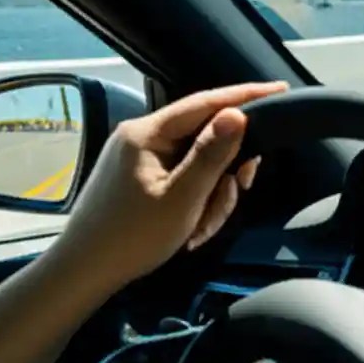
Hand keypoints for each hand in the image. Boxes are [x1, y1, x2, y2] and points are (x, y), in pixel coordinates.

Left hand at [49, 82, 288, 293]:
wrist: (83, 272)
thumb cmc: (131, 237)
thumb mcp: (181, 198)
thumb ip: (211, 155)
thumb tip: (238, 114)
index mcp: (147, 133)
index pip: (205, 102)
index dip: (245, 95)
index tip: (280, 89)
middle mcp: (142, 136)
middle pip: (205, 136)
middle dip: (226, 169)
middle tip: (238, 191)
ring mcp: (139, 158)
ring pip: (198, 162)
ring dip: (211, 194)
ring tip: (203, 227)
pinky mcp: (139, 177)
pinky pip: (182, 177)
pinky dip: (196, 200)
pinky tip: (193, 227)